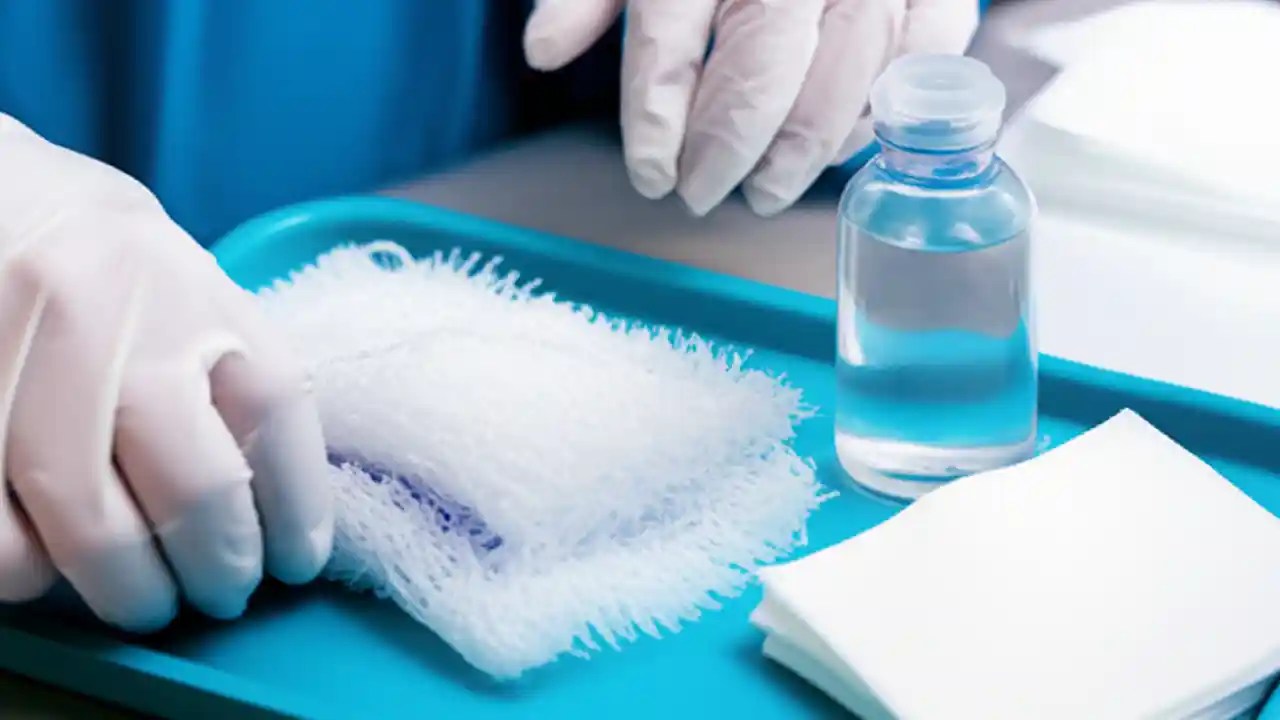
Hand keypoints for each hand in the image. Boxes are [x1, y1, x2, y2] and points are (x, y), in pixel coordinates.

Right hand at [0, 115, 332, 630]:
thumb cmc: (97, 255)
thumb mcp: (184, 281)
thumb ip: (227, 369)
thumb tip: (272, 500)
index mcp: (192, 287)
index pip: (277, 413)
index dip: (301, 507)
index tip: (297, 561)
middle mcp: (117, 317)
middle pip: (199, 487)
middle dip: (219, 568)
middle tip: (220, 596)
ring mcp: (26, 356)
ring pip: (91, 525)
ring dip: (127, 590)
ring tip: (144, 603)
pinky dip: (29, 571)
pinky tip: (50, 568)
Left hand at [525, 0, 979, 215]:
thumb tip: (542, 51)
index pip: (670, 40)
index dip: (657, 119)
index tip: (652, 175)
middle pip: (762, 68)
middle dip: (728, 149)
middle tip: (701, 196)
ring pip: (846, 74)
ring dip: (803, 151)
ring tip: (765, 193)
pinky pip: (918, 55)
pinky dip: (881, 107)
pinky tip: (840, 146)